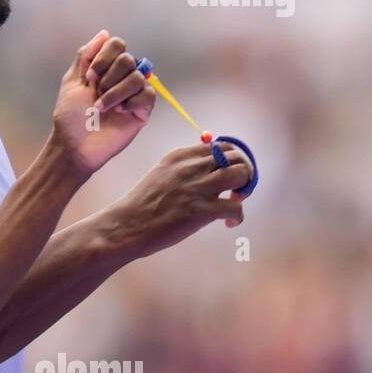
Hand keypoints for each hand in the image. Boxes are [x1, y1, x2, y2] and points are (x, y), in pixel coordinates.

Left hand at [51, 31, 155, 174]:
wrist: (74, 144)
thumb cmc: (70, 115)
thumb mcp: (72, 81)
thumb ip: (86, 55)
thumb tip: (104, 33)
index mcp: (106, 68)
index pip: (117, 45)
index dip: (104, 58)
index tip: (89, 78)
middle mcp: (122, 77)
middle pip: (128, 59)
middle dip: (108, 77)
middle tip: (95, 94)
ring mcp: (133, 94)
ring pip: (137, 76)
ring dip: (115, 92)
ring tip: (101, 108)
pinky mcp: (142, 110)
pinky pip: (148, 94)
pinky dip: (130, 102)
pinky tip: (119, 112)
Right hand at [109, 141, 254, 257]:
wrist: (126, 226)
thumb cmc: (142, 205)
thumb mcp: (160, 174)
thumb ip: (183, 169)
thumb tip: (209, 169)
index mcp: (179, 156)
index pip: (220, 146)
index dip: (232, 159)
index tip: (231, 173)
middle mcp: (191, 167)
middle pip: (235, 157)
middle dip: (243, 171)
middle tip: (237, 188)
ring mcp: (198, 188)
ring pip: (241, 175)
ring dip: (245, 188)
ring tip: (234, 201)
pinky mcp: (203, 211)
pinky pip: (236, 207)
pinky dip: (238, 216)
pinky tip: (229, 223)